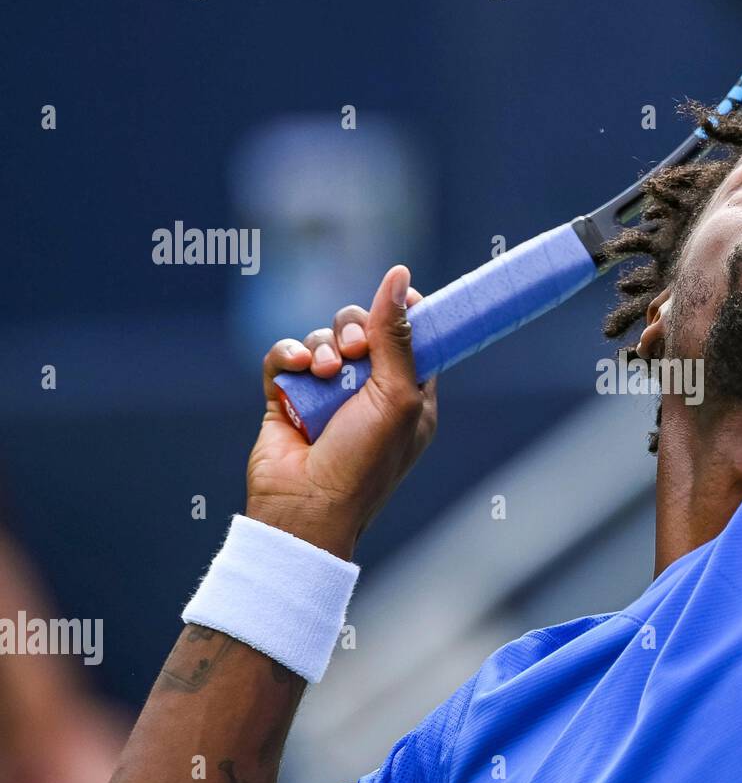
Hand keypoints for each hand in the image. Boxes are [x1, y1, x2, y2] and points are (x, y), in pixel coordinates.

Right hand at [246, 265, 437, 558]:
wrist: (305, 506)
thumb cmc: (363, 462)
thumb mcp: (396, 397)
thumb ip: (397, 336)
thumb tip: (400, 276)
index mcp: (408, 396)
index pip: (413, 339)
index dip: (406, 315)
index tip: (402, 296)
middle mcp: (369, 392)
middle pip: (363, 329)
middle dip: (355, 329)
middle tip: (353, 349)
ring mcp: (326, 393)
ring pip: (323, 338)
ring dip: (322, 347)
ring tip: (322, 372)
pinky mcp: (288, 396)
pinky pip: (287, 355)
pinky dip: (289, 355)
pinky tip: (297, 368)